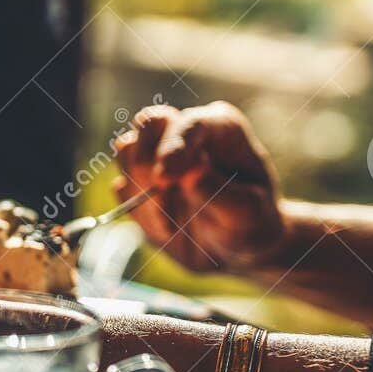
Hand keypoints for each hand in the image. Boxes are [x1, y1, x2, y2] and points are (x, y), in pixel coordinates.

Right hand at [113, 101, 285, 271]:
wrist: (234, 248)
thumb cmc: (250, 223)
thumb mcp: (245, 214)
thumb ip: (219, 190)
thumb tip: (193, 168)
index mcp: (220, 128)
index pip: (189, 123)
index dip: (173, 147)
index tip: (164, 178)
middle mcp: (186, 132)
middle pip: (149, 124)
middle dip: (147, 163)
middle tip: (163, 197)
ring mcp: (157, 153)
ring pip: (128, 155)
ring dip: (144, 196)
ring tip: (173, 224)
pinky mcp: (138, 179)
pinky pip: (122, 189)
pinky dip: (138, 213)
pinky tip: (165, 227)